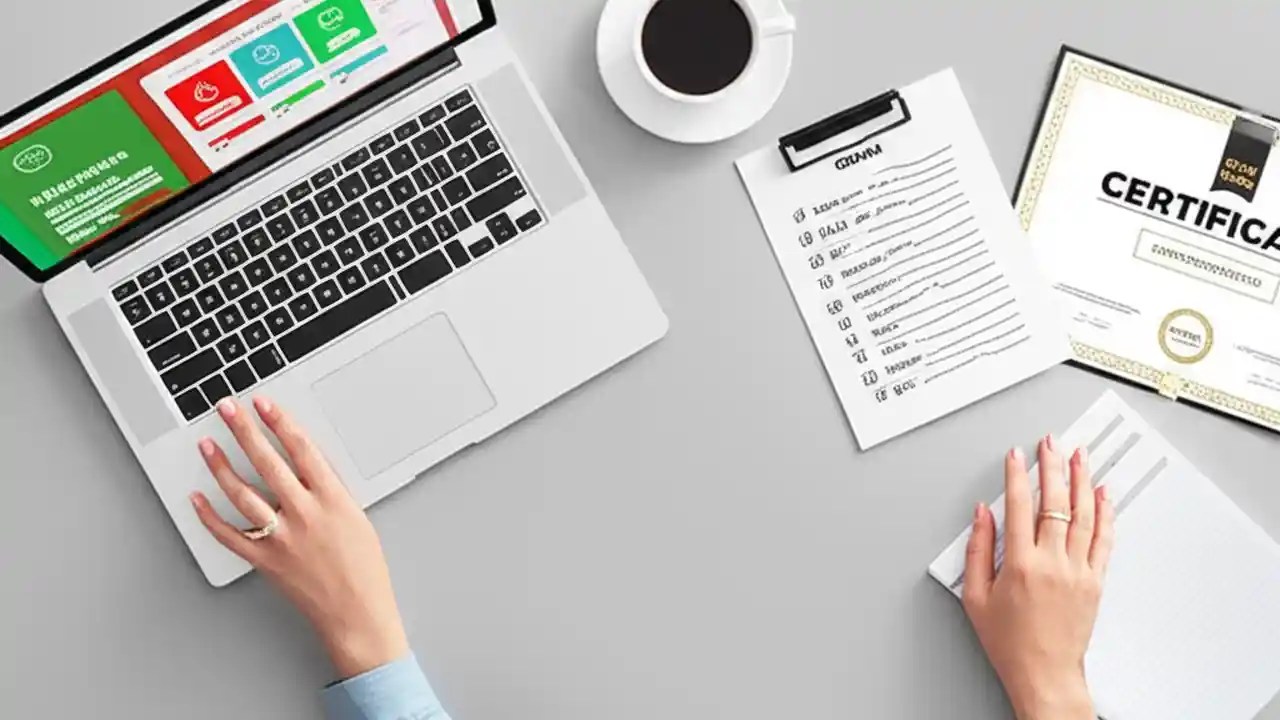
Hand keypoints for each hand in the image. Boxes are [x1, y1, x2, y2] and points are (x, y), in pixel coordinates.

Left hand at [189, 396, 408, 679]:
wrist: (357, 613)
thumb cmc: (364, 569)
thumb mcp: (357, 518)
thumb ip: (330, 490)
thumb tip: (305, 464)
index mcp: (332, 500)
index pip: (301, 449)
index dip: (280, 422)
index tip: (264, 403)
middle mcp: (304, 514)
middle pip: (267, 462)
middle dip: (244, 431)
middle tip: (227, 409)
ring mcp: (281, 538)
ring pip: (242, 494)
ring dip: (221, 466)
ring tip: (207, 444)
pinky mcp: (264, 560)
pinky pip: (229, 535)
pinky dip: (209, 516)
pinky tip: (197, 498)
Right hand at [962, 436, 1114, 719]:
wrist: (1044, 673)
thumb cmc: (1009, 641)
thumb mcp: (976, 596)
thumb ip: (978, 550)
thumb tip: (982, 515)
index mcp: (1020, 565)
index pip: (1018, 506)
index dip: (1017, 475)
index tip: (1017, 456)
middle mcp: (1053, 563)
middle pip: (1054, 503)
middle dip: (1053, 467)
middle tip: (1051, 443)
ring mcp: (1078, 571)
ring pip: (1083, 515)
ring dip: (1081, 480)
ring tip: (1080, 456)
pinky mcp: (1095, 582)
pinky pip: (1104, 540)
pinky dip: (1105, 513)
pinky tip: (1103, 495)